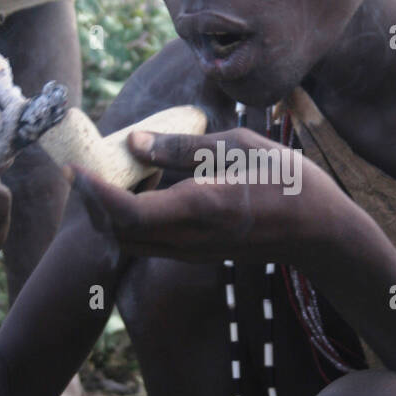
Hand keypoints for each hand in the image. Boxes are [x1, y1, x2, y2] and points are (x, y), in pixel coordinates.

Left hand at [67, 125, 344, 267]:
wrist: (318, 232)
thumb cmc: (287, 180)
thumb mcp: (239, 147)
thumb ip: (183, 146)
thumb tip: (134, 142)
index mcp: (200, 209)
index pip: (128, 213)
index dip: (95, 193)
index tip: (77, 166)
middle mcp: (190, 239)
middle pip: (119, 232)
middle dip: (93, 202)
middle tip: (83, 166)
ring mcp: (192, 252)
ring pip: (130, 241)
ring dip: (109, 213)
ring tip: (104, 175)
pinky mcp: (196, 254)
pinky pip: (149, 241)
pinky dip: (130, 219)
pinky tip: (139, 189)